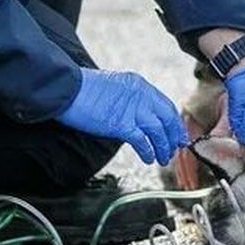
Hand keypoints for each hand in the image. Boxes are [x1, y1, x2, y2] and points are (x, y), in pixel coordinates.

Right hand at [56, 68, 187, 165]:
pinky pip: (142, 141)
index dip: (174, 121)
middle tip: (177, 148)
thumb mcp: (116, 87)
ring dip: (163, 147)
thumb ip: (130, 99)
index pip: (165, 105)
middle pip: (167, 118)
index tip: (178, 132)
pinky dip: (148, 151)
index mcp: (140, 85)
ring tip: (164, 158)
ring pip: (159, 131)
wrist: (66, 88)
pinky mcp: (121, 124)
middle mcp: (141, 96)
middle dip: (174, 135)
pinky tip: (149, 158)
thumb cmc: (83, 89)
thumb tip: (137, 117)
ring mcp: (133, 110)